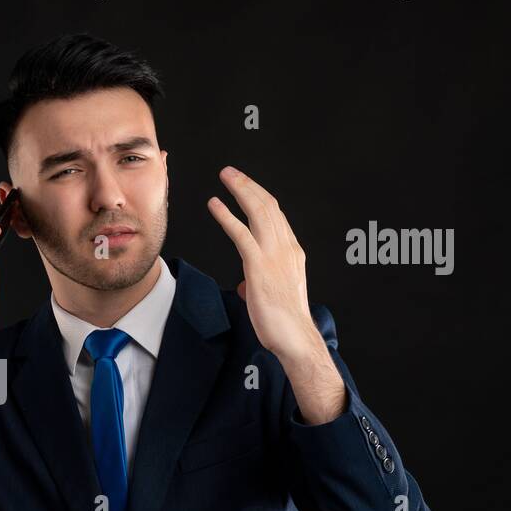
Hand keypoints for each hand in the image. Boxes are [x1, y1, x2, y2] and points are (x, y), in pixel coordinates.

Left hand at [206, 166, 321, 361]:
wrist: (294, 338)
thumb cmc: (283, 322)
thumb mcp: (271, 295)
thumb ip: (258, 283)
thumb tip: (244, 284)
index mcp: (292, 252)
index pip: (276, 216)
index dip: (259, 197)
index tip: (246, 187)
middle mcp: (286, 248)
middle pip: (268, 206)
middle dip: (249, 186)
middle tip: (231, 172)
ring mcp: (274, 255)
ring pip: (258, 212)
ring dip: (240, 191)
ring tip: (225, 177)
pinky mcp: (259, 266)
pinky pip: (241, 234)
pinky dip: (227, 215)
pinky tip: (215, 204)